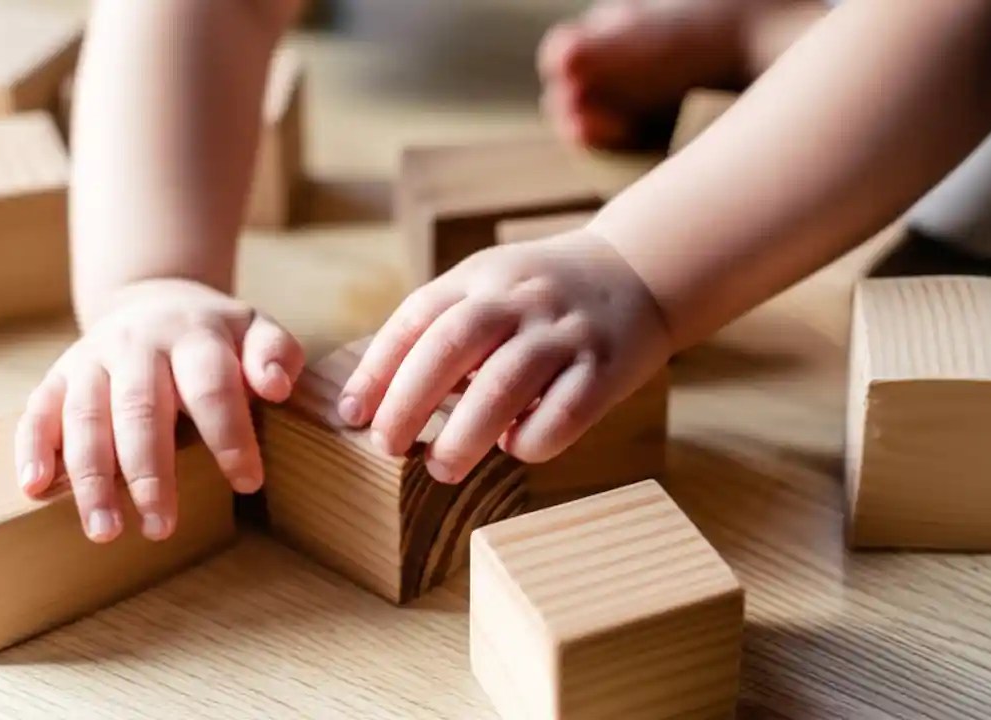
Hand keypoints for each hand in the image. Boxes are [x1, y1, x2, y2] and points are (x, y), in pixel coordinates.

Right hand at [14, 279, 303, 542]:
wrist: (155, 303)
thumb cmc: (215, 338)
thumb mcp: (256, 331)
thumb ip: (275, 355)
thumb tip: (276, 387)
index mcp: (193, 335)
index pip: (212, 387)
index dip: (230, 437)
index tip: (248, 483)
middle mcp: (137, 344)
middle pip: (140, 409)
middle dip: (150, 473)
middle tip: (161, 528)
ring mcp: (91, 360)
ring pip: (85, 418)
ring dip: (91, 479)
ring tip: (105, 532)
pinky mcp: (57, 378)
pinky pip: (37, 412)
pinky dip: (32, 449)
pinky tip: (35, 488)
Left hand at [337, 230, 671, 482]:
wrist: (640, 271)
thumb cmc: (545, 296)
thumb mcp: (491, 285)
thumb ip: (444, 329)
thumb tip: (381, 401)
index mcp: (482, 276)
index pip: (416, 318)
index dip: (377, 369)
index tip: (350, 414)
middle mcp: (521, 298)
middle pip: (453, 344)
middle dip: (409, 401)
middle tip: (386, 447)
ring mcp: (565, 332)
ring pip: (505, 383)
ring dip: (465, 434)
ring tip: (441, 468)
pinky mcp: (606, 368)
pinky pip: (563, 413)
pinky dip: (530, 440)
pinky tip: (516, 447)